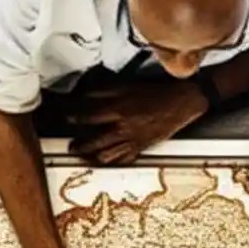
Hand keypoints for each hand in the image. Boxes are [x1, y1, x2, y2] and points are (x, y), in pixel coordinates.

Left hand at [66, 80, 209, 165]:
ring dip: (93, 157)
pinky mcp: (141, 147)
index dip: (75, 118)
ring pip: (107, 154)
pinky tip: (106, 162)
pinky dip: (113, 162)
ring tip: (84, 157)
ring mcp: (132, 140)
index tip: (67, 119)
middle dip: (80, 145)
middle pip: (95, 141)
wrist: (181, 102)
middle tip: (71, 146)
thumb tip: (86, 95)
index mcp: (118, 110)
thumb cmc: (156, 91)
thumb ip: (105, 91)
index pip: (89, 117)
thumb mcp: (128, 86)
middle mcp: (123, 128)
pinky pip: (124, 159)